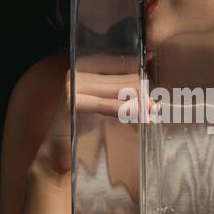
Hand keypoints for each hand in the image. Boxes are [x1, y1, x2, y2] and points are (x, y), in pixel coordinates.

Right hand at [35, 62, 152, 175]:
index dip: (138, 73)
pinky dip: (125, 110)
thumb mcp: (103, 105)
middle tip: (155, 106)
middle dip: (141, 92)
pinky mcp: (72, 102)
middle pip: (120, 79)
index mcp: (85, 68)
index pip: (119, 64)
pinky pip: (106, 105)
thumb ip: (121, 94)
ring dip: (137, 103)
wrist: (58, 150)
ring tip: (150, 113)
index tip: (153, 85)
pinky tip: (140, 117)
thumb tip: (149, 92)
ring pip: (116, 91)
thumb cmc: (82, 126)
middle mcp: (78, 73)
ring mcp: (74, 86)